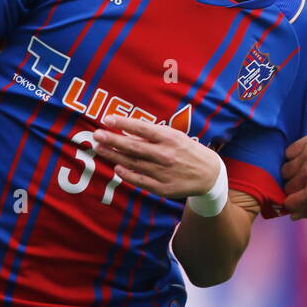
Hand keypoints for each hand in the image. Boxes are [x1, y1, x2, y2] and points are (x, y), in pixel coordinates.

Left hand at [92, 115, 220, 199]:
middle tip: (96, 135)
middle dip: (112, 140)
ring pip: (132, 163)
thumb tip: (128, 132)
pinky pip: (139, 180)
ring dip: (114, 156)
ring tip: (100, 149)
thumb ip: (153, 135)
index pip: (142, 128)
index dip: (123, 123)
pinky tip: (116, 168)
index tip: (107, 119)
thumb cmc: (188, 151)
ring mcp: (163, 172)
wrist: (209, 174)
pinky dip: (126, 174)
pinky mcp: (162, 187)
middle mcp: (165, 154)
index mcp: (170, 138)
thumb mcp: (176, 137)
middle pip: (133, 146)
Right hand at [281, 132, 306, 218]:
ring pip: (285, 170)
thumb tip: (294, 215)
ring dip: (293, 173)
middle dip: (295, 189)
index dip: (293, 203)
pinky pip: (289, 152)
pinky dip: (294, 157)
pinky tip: (306, 159)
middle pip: (287, 186)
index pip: (288, 202)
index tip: (298, 200)